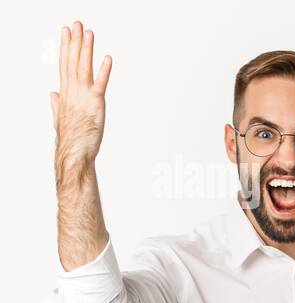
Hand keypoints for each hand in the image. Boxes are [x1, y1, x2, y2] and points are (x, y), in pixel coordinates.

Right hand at [51, 21, 111, 174]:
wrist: (74, 153)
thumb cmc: (71, 138)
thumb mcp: (60, 117)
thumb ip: (56, 104)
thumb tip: (52, 94)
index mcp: (65, 93)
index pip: (64, 64)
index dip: (66, 46)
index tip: (66, 31)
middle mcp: (72, 91)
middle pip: (72, 61)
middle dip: (74, 41)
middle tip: (77, 23)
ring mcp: (83, 96)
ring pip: (83, 67)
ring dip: (86, 49)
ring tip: (88, 32)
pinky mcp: (95, 104)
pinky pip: (100, 84)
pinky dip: (103, 71)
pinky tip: (107, 58)